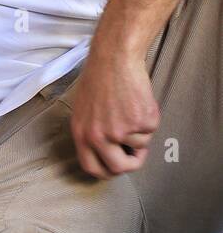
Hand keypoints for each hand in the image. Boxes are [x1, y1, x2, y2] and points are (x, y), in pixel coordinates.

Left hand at [68, 50, 160, 178]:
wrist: (113, 59)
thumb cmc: (98, 80)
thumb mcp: (83, 111)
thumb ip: (91, 134)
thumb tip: (104, 154)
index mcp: (81, 134)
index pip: (92, 168)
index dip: (107, 172)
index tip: (116, 168)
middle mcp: (98, 136)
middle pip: (119, 168)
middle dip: (132, 164)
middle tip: (136, 154)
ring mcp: (120, 131)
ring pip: (139, 147)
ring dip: (140, 132)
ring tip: (130, 108)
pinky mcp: (140, 123)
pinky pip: (151, 131)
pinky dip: (148, 119)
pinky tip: (138, 101)